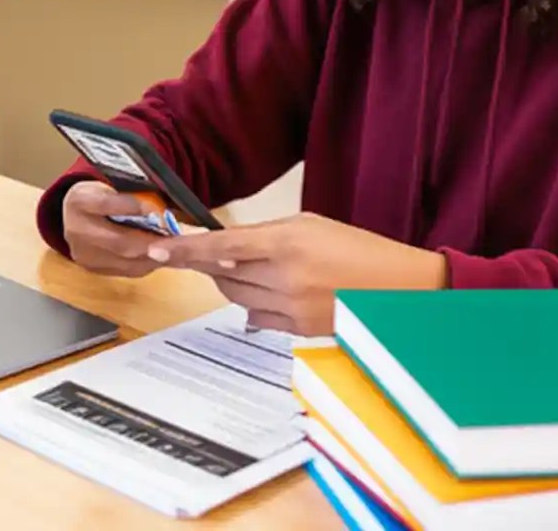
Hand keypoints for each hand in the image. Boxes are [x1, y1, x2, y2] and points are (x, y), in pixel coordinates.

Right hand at [62, 181, 163, 277]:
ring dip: (153, 255)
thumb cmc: (100, 196)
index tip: (157, 209)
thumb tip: (162, 207)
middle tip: (175, 240)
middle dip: (151, 241)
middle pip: (119, 241)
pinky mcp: (92, 268)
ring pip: (125, 259)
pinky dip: (146, 263)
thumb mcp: (111, 185)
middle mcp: (76, 230)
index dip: (133, 207)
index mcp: (80, 201)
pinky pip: (125, 270)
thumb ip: (133, 194)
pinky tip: (158, 256)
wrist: (73, 217)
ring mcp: (83, 253)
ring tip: (171, 248)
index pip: (106, 204)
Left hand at [146, 213, 446, 335]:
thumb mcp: (311, 226)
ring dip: (235, 285)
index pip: (221, 247)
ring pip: (237, 299)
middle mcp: (285, 277)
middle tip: (208, 256)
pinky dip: (256, 305)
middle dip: (211, 266)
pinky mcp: (299, 331)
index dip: (184, 249)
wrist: (401, 289)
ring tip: (261, 271)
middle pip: (223, 276)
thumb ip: (265, 236)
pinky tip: (275, 293)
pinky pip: (258, 319)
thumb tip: (224, 251)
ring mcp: (292, 308)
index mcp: (287, 242)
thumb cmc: (358, 250)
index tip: (156, 249)